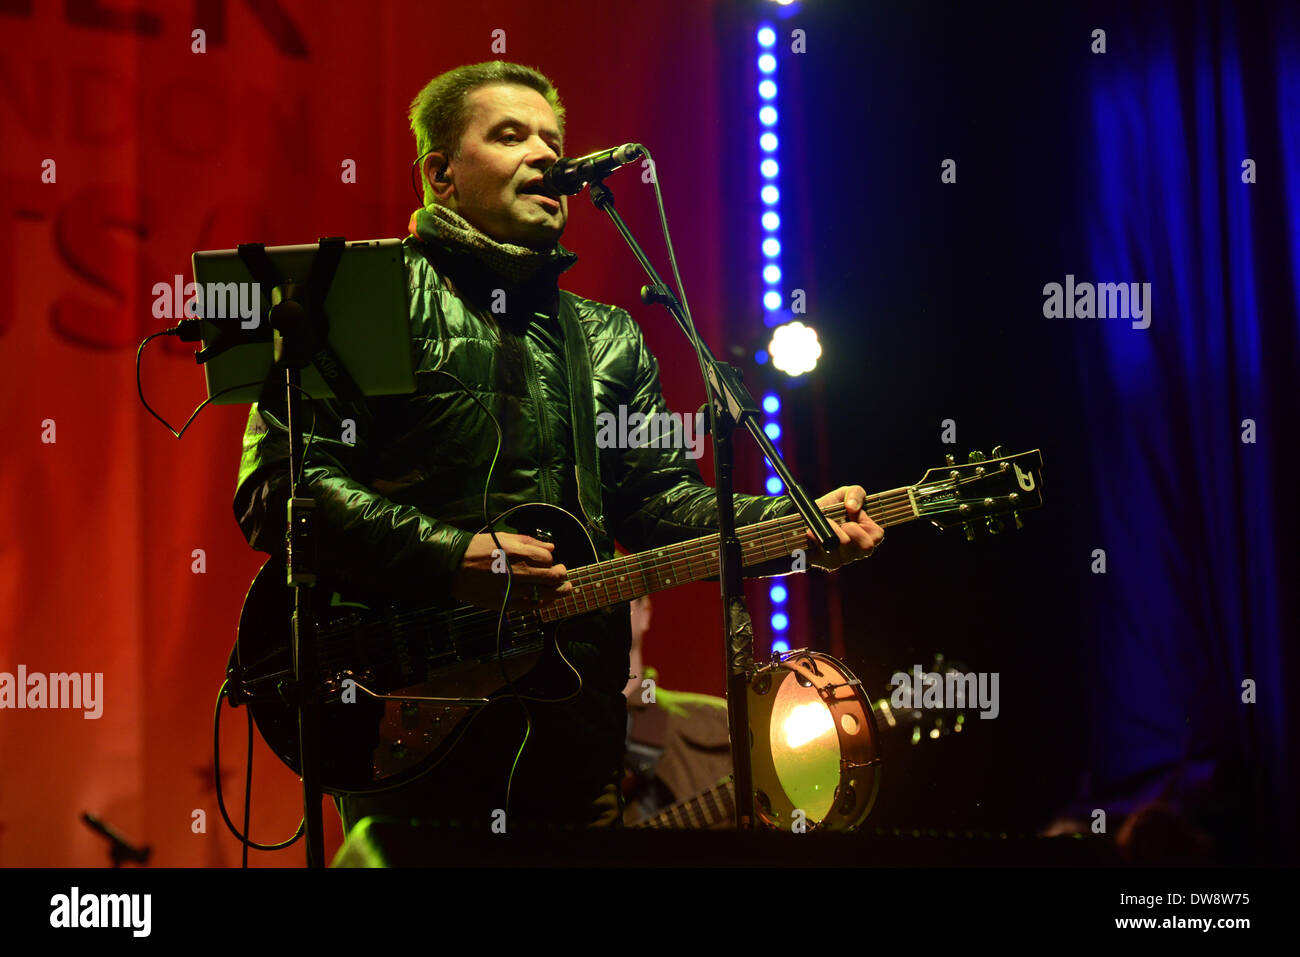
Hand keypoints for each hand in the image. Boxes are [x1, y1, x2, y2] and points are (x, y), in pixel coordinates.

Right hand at [449, 532, 573, 610]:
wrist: (454, 566)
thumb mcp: (504, 537)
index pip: (548, 559)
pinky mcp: (505, 603)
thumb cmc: (479, 548)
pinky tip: (546, 600)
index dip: (551, 560)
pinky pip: (530, 606)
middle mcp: (519, 572)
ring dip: (558, 592)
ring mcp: (513, 590)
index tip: (549, 562)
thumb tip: (552, 548)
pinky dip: (542, 603)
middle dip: (562, 576)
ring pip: (545, 594)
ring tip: (565, 589)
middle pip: (552, 577)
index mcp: (518, 553)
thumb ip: (530, 542)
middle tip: (564, 575)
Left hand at [804, 485, 883, 570]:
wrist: (804, 519)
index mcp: (865, 536)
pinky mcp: (821, 562)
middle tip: (842, 523)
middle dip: (853, 530)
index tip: (852, 515)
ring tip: (824, 523)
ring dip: (832, 531)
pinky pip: (821, 554)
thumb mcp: (843, 495)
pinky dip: (814, 538)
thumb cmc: (829, 509)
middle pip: (866, 548)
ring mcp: (839, 559)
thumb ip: (855, 493)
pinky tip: (810, 532)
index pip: (877, 535)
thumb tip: (852, 507)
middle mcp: (854, 551)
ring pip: (845, 551)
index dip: (867, 523)